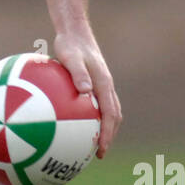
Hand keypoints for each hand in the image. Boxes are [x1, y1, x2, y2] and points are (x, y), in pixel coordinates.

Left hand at [52, 30, 121, 157]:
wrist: (74, 31)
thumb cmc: (70, 44)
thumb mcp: (71, 57)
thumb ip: (77, 74)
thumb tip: (85, 92)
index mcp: (103, 84)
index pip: (110, 114)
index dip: (108, 134)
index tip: (102, 150)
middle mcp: (105, 86)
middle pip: (114, 116)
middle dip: (110, 136)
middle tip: (99, 153)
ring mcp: (100, 85)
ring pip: (108, 111)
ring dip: (105, 128)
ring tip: (92, 144)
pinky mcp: (93, 83)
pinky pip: (96, 104)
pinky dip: (93, 117)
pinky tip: (75, 124)